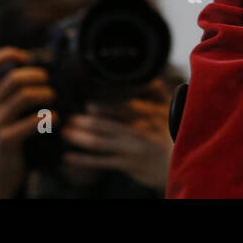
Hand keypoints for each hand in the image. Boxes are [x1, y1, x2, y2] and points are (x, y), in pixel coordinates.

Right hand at [0, 46, 55, 198]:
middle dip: (37, 75)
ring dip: (45, 93)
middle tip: (48, 82)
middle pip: (14, 77)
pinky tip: (55, 119)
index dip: (9, 54)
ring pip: (24, 96)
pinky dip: (47, 117)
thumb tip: (33, 70)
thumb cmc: (2, 139)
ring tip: (53, 98)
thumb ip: (5, 94)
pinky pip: (31, 122)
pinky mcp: (6, 140)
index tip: (27, 59)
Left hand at [59, 77, 173, 190]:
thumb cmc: (169, 133)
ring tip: (66, 133)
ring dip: (81, 138)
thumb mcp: (168, 110)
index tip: (88, 104)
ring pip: (102, 143)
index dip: (105, 106)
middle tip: (71, 118)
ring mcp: (131, 149)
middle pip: (108, 125)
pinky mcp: (127, 165)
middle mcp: (138, 132)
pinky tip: (68, 157)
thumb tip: (148, 77)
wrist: (176, 164)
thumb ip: (156, 92)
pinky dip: (83, 160)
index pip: (124, 108)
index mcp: (147, 115)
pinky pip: (101, 162)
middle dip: (87, 122)